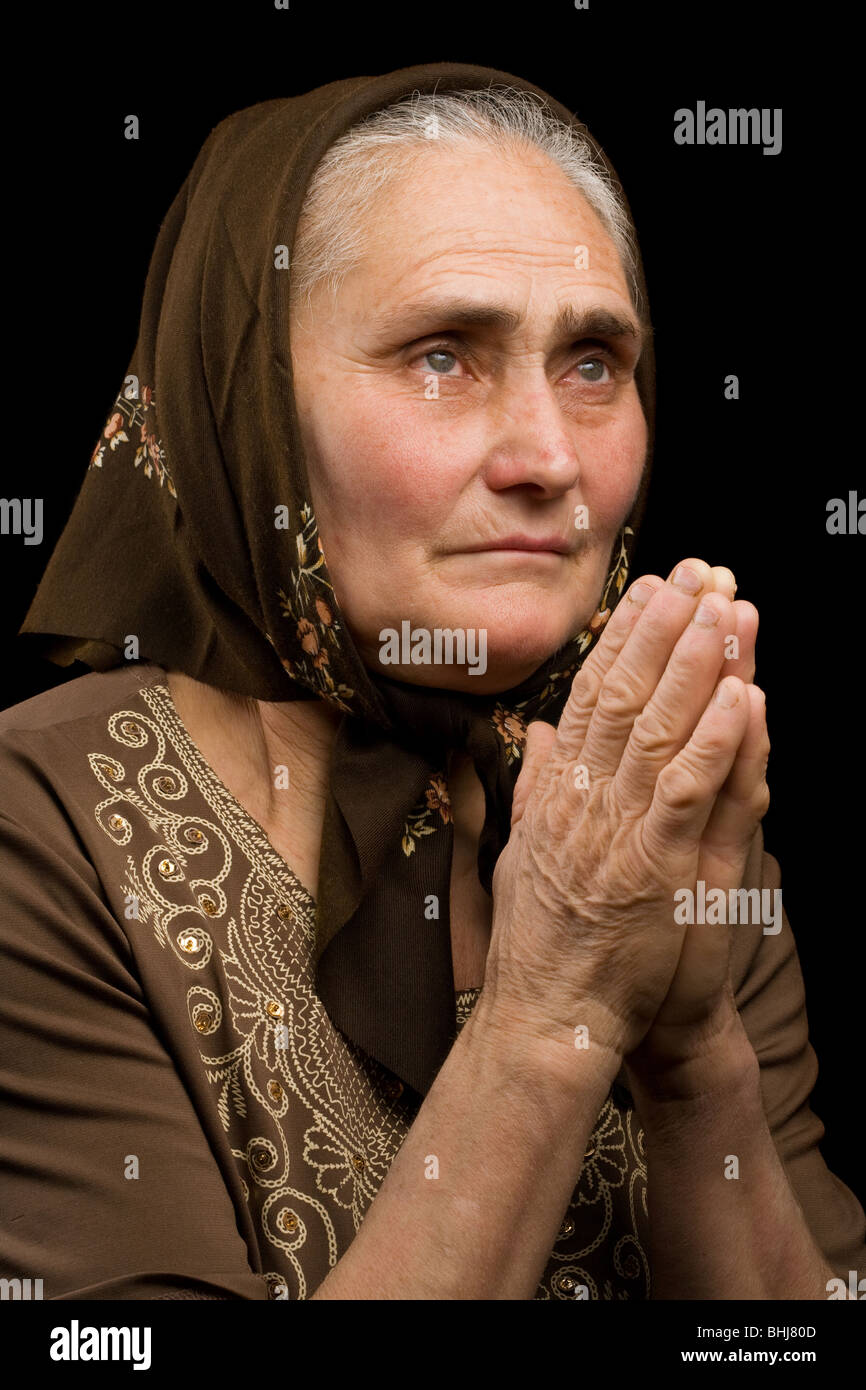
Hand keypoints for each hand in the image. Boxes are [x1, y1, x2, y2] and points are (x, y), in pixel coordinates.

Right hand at [483, 557, 751, 1083]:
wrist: (547, 1015)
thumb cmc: (541, 941)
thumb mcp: (522, 851)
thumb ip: (536, 788)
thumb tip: (541, 735)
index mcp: (558, 791)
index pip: (591, 696)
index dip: (623, 638)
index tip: (649, 590)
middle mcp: (584, 798)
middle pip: (626, 695)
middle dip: (664, 629)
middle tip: (698, 573)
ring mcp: (617, 830)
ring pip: (658, 729)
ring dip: (695, 665)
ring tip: (725, 610)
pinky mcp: (652, 867)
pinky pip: (686, 792)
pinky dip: (714, 742)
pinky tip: (739, 696)